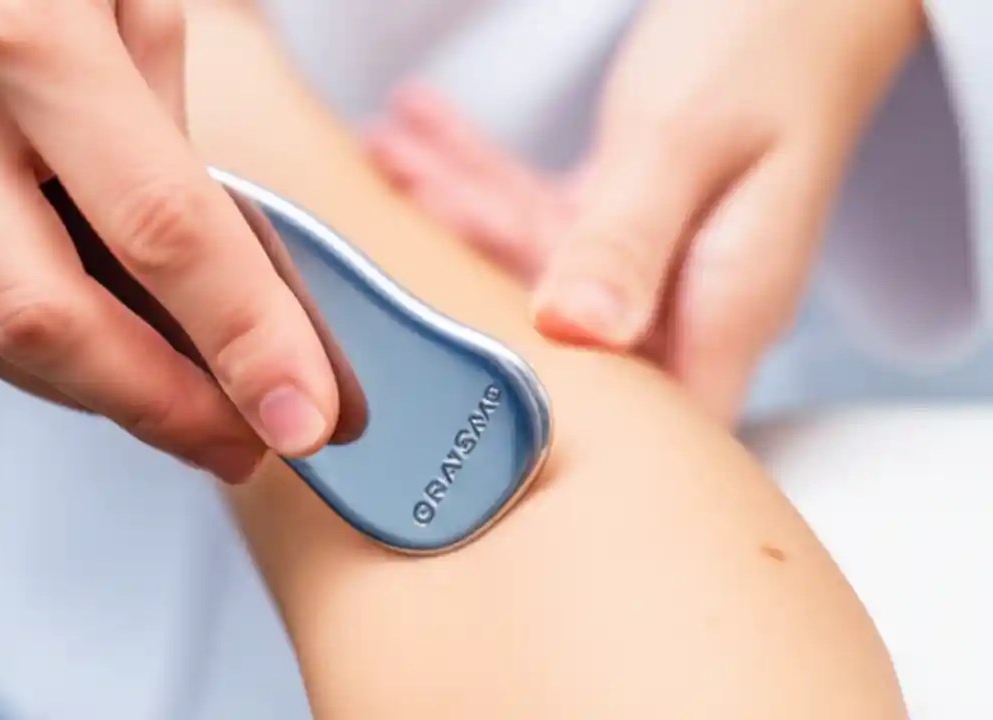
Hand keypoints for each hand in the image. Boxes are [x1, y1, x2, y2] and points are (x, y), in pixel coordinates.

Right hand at [0, 0, 341, 479]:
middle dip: (161, 408)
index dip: (244, 338)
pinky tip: (75, 344)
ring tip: (172, 406)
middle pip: (47, 322)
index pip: (160, 230)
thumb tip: (200, 258)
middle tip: (241, 443)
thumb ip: (155, 110)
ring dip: (89, 390)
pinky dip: (11, 342)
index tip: (305, 414)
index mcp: (19, 32)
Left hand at [368, 0, 924, 420]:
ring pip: (529, 267)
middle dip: (457, 290)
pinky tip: (421, 130)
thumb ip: (629, 238)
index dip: (549, 445)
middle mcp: (686, 305)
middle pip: (553, 346)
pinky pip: (536, 214)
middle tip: (375, 237)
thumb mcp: (686, 144)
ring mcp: (651, 267)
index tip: (444, 417)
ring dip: (454, 207)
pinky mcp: (625, 224)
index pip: (640, 431)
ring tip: (386, 154)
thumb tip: (571, 330)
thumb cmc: (767, 49)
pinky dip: (479, 174)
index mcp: (722, 312)